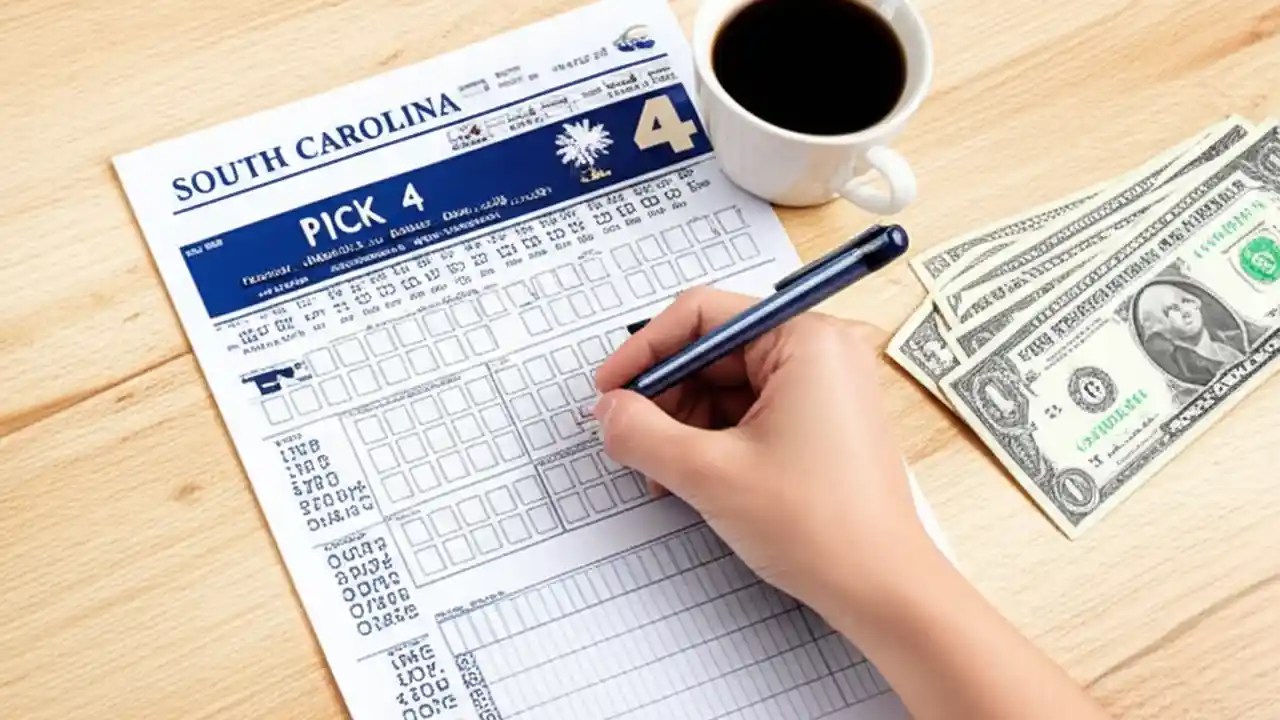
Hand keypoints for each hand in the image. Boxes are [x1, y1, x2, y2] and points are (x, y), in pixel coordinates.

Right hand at [593, 287, 935, 621]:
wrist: (882, 590)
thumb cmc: (821, 528)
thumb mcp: (710, 474)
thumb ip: (643, 433)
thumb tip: (608, 410)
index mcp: (805, 339)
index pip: (702, 315)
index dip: (645, 351)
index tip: (610, 389)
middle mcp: (821, 350)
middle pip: (713, 350)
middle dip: (665, 395)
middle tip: (629, 436)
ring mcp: (825, 386)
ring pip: (727, 385)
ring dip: (685, 423)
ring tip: (662, 470)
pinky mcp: (822, 420)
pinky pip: (751, 411)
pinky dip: (714, 438)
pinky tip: (692, 475)